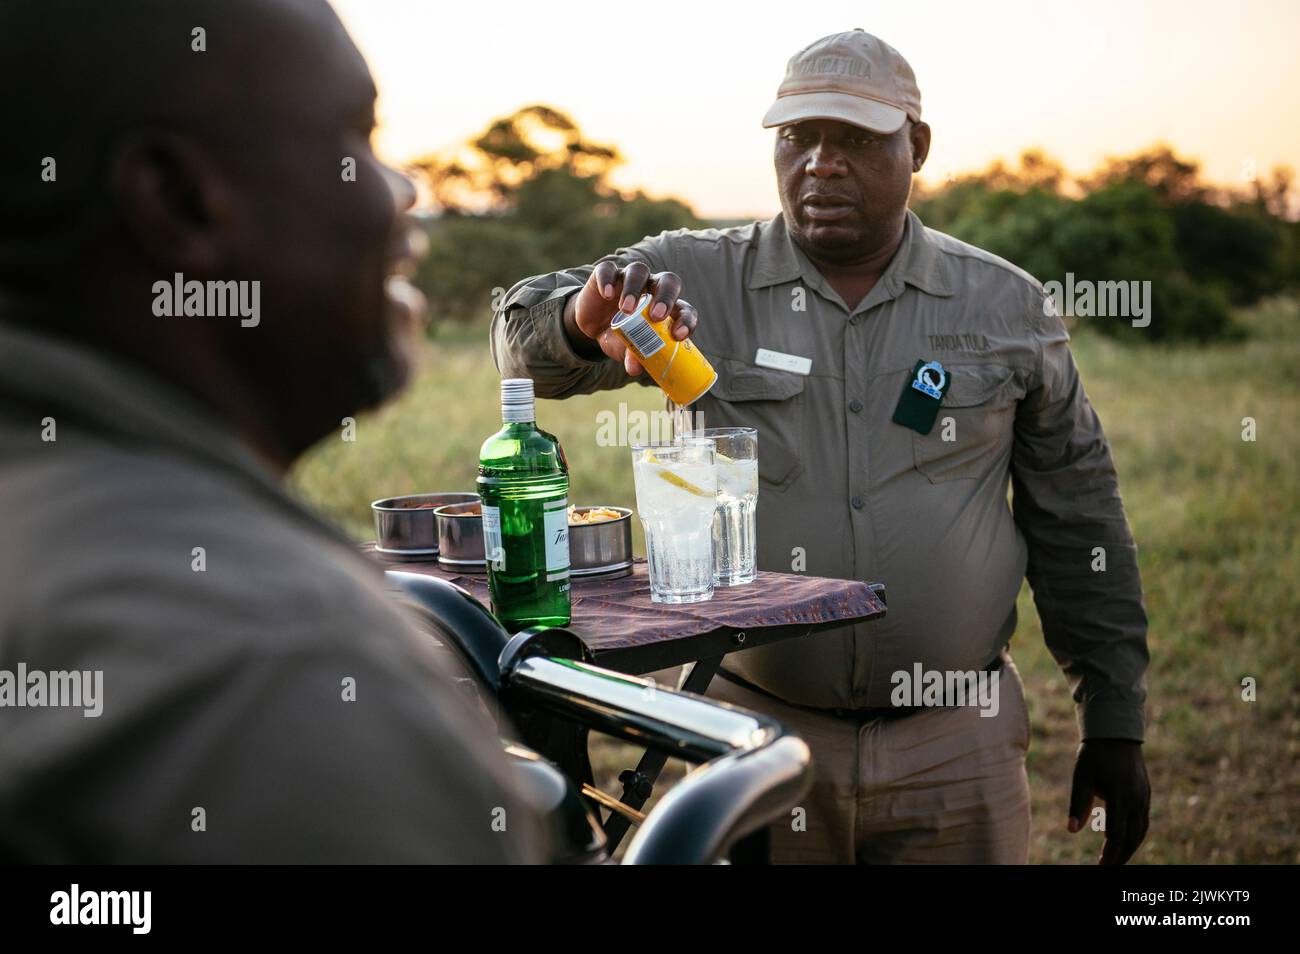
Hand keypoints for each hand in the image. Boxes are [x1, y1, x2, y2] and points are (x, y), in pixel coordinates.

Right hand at [563, 259, 698, 375]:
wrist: (593, 327)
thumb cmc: (620, 337)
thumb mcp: (626, 350)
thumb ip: (633, 356)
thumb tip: (634, 368)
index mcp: (666, 308)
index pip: (684, 309)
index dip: (686, 320)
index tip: (678, 335)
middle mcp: (652, 288)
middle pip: (668, 281)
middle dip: (665, 297)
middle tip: (657, 316)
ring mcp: (630, 278)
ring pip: (639, 272)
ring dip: (635, 289)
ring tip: (626, 310)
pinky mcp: (607, 275)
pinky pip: (608, 270)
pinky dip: (608, 280)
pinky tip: (607, 294)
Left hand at [1067, 739, 1150, 863]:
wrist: (1116, 733)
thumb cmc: (1094, 754)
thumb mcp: (1081, 776)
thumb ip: (1078, 803)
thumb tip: (1072, 830)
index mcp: (1121, 796)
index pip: (1117, 834)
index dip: (1110, 853)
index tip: (1101, 866)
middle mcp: (1137, 799)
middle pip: (1132, 837)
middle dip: (1120, 856)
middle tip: (1107, 868)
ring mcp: (1144, 797)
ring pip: (1141, 831)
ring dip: (1129, 847)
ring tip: (1115, 860)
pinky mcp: (1145, 793)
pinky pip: (1143, 820)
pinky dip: (1135, 834)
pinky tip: (1125, 841)